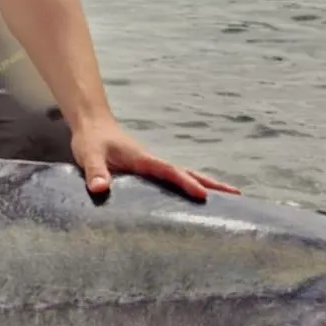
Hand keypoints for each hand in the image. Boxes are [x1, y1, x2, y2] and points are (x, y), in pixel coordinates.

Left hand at [69, 114, 238, 202]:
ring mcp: (153, 166)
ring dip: (206, 185)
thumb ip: (95, 172)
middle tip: (237, 196)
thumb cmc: (91, 140)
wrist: (93, 124)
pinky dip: (190, 187)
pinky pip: (174, 181)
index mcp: (142, 159)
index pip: (169, 171)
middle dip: (212, 184)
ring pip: (184, 175)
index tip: (203, 195)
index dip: (186, 183)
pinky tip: (197, 200)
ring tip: (228, 200)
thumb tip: (100, 189)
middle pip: (188, 172)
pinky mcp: (149, 171)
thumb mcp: (88, 155)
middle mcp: (153, 162)